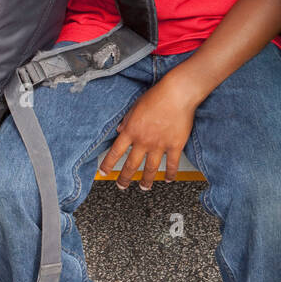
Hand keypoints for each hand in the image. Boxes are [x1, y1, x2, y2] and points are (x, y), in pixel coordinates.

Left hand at [99, 73, 199, 189]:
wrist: (177, 94)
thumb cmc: (156, 96)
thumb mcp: (135, 106)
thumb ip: (127, 120)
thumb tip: (120, 129)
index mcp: (131, 131)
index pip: (115, 152)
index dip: (107, 165)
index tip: (104, 173)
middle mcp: (143, 141)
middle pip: (130, 165)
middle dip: (124, 178)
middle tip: (122, 185)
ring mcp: (159, 145)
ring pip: (150, 169)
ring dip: (145, 181)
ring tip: (144, 187)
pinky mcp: (175, 146)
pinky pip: (172, 164)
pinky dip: (170, 174)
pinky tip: (168, 179)